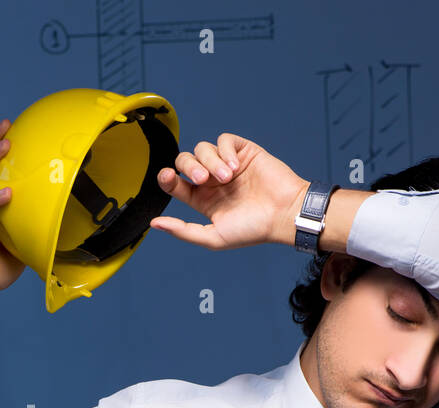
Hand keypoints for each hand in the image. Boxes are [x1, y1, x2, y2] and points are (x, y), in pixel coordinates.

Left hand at [150, 133, 310, 248]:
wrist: (283, 214)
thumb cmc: (252, 230)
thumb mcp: (213, 237)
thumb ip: (183, 231)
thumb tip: (155, 223)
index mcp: (202, 199)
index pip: (175, 183)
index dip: (167, 178)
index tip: (168, 177)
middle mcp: (212, 181)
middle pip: (185, 161)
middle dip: (189, 167)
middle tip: (204, 179)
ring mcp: (227, 165)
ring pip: (202, 148)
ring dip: (210, 161)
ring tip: (228, 177)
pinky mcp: (243, 152)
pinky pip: (224, 139)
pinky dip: (225, 150)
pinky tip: (235, 166)